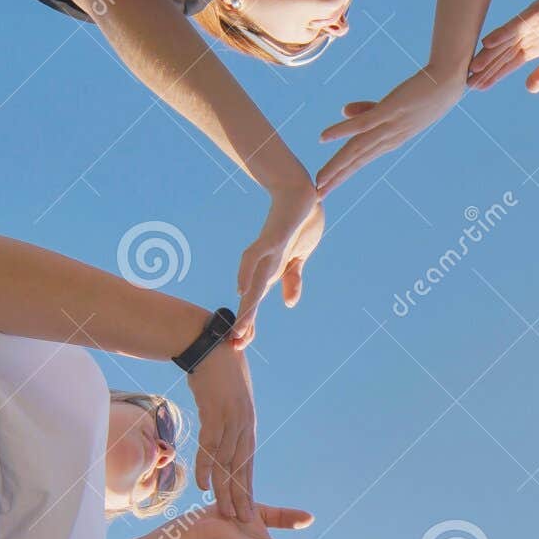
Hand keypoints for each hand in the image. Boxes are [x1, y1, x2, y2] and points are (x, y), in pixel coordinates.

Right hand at [186, 341, 255, 521]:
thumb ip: (227, 419)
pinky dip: (206, 465)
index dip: (247, 486)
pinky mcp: (215, 412)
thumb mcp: (227, 398)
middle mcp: (244, 424)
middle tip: (242, 521)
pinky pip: (210, 445)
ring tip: (223, 510)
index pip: (248, 462)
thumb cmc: (218, 369)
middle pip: (242, 466)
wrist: (210, 341)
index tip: (249, 510)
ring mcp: (231, 418)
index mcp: (248, 423)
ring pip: (227, 460)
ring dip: (224, 487)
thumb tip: (222, 434)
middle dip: (241, 495)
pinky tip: (203, 484)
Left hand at [235, 184, 323, 348]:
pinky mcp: (272, 236)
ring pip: (253, 283)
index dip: (250, 323)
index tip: (240, 346)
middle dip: (245, 323)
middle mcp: (264, 264)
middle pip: (251, 298)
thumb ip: (292, 279)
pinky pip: (257, 256)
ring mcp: (267, 251)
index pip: (257, 302)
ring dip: (246, 306)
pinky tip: (241, 288)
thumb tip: (289, 304)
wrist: (304, 191)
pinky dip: (247, 272)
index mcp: (271, 270)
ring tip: (239, 329)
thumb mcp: (300, 257)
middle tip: (235, 347)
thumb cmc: (301, 221)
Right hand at [317, 68, 464, 193]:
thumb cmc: (421, 93)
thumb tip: (344, 111)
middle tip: (318, 195)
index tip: (324, 190)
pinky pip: (364, 122)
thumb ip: (366, 110)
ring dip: (338, 165)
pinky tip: (323, 137)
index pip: (361, 160)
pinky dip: (342, 130)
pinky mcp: (392, 109)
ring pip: (358, 149)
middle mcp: (390, 138)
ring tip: (321, 179)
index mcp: (390, 140)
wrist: (447, 81)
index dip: (342, 175)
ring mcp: (391, 125)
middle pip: (357, 160)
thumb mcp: (391, 105)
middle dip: (337, 178)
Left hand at [468, 0, 538, 92]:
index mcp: (538, 47)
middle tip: (466, 82)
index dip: (494, 75)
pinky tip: (489, 43)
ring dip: (489, 53)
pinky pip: (519, 23)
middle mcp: (532, 35)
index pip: (510, 63)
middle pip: (503, 54)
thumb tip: (527, 88)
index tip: (477, 87)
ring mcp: (535, 23)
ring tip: (472, 66)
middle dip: (486, 68)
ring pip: (507, 40)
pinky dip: (504, 33)